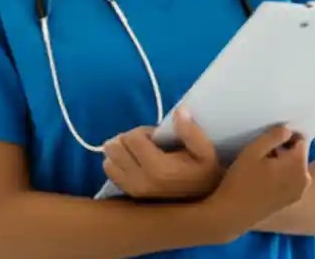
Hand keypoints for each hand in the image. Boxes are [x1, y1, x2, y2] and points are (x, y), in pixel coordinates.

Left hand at [102, 107, 222, 200]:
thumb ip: (192, 131)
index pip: (131, 138)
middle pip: (114, 148)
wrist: (203, 204)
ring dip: (120, 152)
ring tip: (139, 153)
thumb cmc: (204, 173)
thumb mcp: (206, 152)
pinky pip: (110, 173)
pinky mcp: (129, 195)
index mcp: (158, 168)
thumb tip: (180, 111)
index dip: (143, 131)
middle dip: (128, 140)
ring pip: (108, 161)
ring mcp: (133, 190)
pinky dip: (117, 164)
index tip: (156, 137)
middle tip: (146, 143)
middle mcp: (140, 181)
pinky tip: (133, 163)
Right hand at [204, 126, 309, 238]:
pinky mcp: (292, 201)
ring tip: (261, 167)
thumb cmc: (241, 180)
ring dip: (283, 163)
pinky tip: (263, 180)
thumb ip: (273, 136)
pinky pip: (291, 180)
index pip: (300, 139)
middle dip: (284, 150)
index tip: (268, 141)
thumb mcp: (253, 151)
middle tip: (262, 153)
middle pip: (298, 154)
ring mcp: (299, 192)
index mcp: (298, 164)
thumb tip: (287, 130)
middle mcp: (305, 178)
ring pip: (294, 167)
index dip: (285, 136)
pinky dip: (282, 176)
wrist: (233, 215)